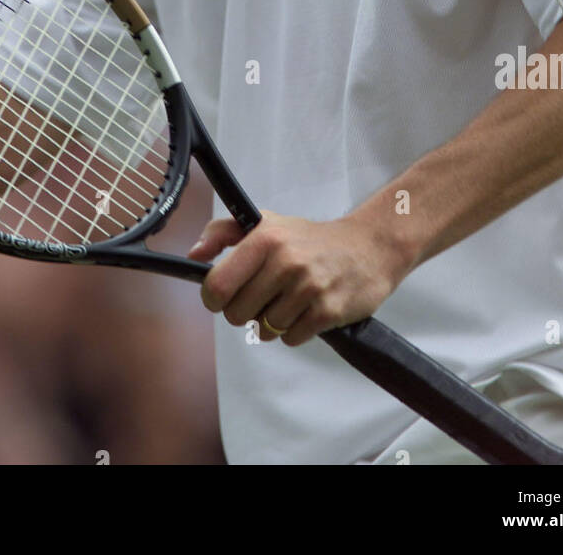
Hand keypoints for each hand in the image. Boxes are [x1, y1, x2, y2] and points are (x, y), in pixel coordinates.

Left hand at [186, 207, 408, 346]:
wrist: (368, 247)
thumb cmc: (309, 238)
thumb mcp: (266, 223)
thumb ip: (223, 233)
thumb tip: (193, 255)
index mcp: (266, 238)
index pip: (217, 286)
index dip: (214, 298)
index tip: (224, 295)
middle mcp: (286, 261)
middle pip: (237, 314)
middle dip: (245, 311)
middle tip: (263, 296)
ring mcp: (308, 287)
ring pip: (264, 330)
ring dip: (271, 322)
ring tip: (288, 301)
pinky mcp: (328, 311)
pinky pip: (290, 339)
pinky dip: (293, 331)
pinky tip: (305, 310)